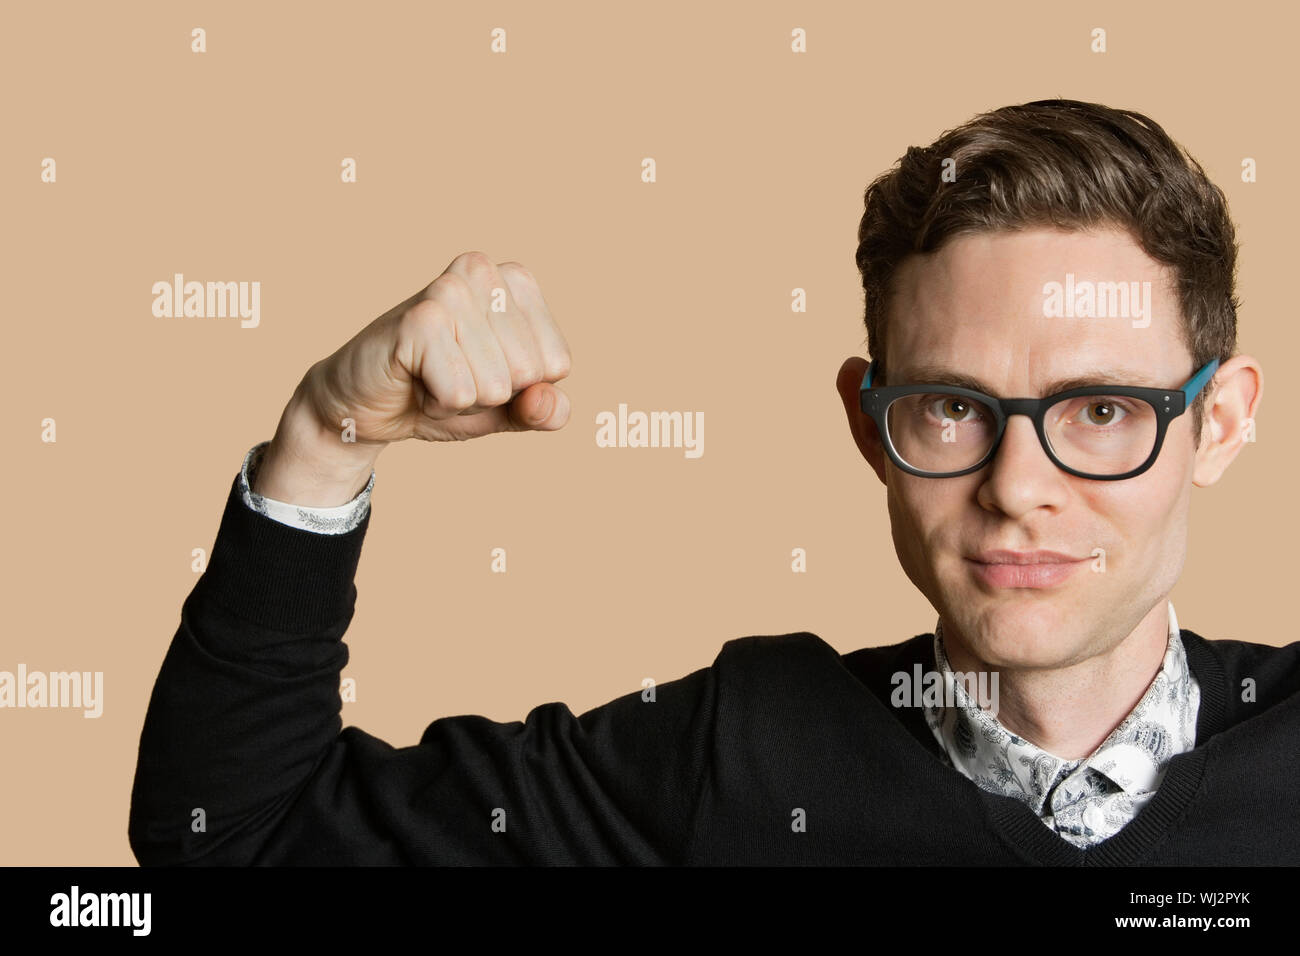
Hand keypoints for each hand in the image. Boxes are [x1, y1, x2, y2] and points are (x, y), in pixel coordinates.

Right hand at [255, 251, 572, 505]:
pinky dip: (438, 404)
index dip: (519, 388)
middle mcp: (485, 272)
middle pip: (528, 374)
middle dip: (489, 393)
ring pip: (497, 386)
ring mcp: (450, 290)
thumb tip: (548, 403)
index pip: (557, 364)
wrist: (362, 405)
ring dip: (462, 399)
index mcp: (516, 282)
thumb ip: (541, 410)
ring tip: (431, 375)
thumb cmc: (440, 393)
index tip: (478, 372)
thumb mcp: (504, 408)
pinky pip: (462, 393)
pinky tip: (414, 379)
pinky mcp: (420, 320)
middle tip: (449, 375)